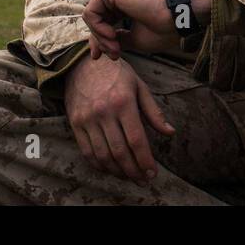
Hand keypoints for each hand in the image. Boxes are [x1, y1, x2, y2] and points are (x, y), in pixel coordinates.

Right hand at [63, 54, 174, 182]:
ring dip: (117, 171)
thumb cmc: (116, 74)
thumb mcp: (140, 86)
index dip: (145, 160)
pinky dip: (99, 165)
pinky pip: (86, 151)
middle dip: (133, 170)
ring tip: (129, 177)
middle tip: (143, 180)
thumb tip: (170, 133)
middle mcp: (104, 112)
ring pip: (102, 155)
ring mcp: (87, 119)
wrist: (82, 63)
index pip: (136, 139)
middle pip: (119, 151)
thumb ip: (154, 112)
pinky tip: (110, 169)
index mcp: (123, 102)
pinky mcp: (75, 124)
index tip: (152, 173)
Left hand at [83, 0, 179, 59]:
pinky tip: (113, 36)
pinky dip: (98, 29)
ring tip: (115, 48)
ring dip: (100, 37)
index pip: (102, 20)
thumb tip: (101, 45)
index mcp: (123, 1)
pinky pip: (91, 13)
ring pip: (92, 17)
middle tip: (113, 55)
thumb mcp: (134, 38)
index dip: (99, 40)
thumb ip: (117, 39)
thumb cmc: (163, 27)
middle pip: (96, 19)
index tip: (100, 57)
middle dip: (100, 41)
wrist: (177, 16)